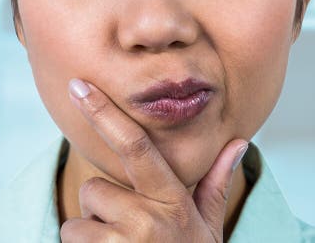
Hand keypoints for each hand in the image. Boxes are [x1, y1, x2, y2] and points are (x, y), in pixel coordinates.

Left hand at [62, 77, 248, 242]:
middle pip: (94, 189)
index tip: (79, 86)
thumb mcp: (208, 228)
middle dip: (101, 208)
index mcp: (172, 202)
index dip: (105, 113)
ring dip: (90, 237)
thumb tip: (238, 143)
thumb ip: (215, 184)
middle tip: (128, 231)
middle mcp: (147, 222)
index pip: (135, 147)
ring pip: (76, 223)